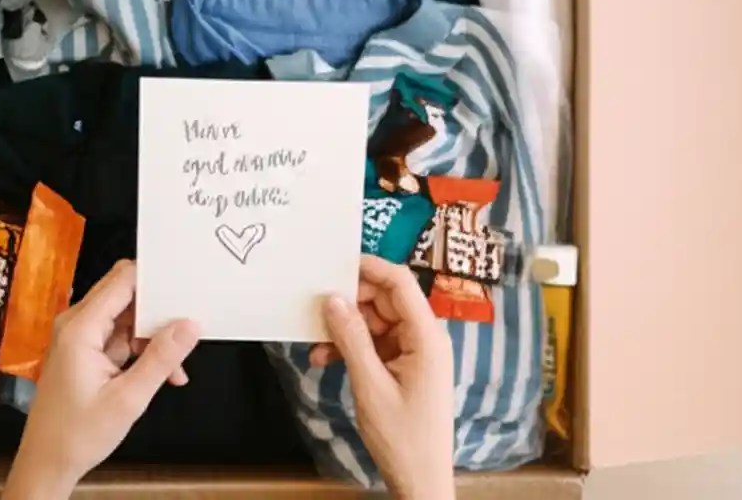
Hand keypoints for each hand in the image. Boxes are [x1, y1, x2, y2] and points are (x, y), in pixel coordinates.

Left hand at [3, 259, 200, 499]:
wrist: (47, 462)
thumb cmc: (77, 435)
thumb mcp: (128, 398)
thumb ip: (160, 358)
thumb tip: (189, 325)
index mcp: (80, 328)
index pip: (122, 279)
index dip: (155, 278)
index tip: (185, 286)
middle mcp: (76, 324)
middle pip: (126, 295)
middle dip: (159, 311)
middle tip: (188, 328)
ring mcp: (79, 337)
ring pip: (127, 318)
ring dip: (154, 337)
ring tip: (175, 367)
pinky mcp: (85, 351)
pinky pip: (120, 338)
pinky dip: (142, 352)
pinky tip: (162, 374)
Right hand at [310, 254, 455, 499]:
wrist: (421, 478)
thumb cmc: (402, 436)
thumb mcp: (370, 385)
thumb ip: (351, 339)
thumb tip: (332, 298)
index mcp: (426, 336)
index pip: (400, 282)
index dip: (369, 267)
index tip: (333, 263)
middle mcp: (424, 337)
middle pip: (385, 300)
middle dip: (350, 303)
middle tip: (315, 310)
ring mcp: (415, 352)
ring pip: (375, 322)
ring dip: (345, 330)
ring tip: (316, 345)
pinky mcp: (404, 366)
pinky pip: (375, 344)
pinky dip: (351, 348)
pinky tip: (325, 359)